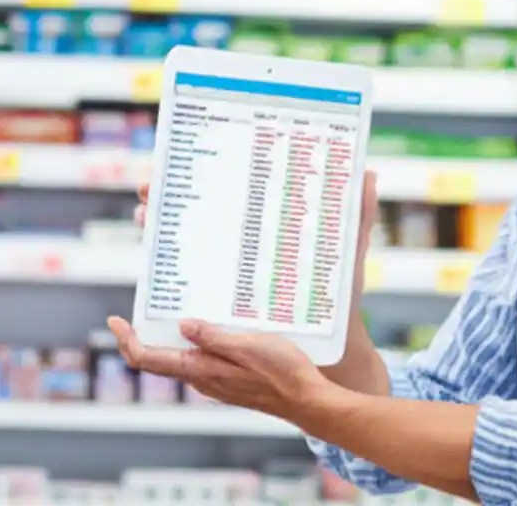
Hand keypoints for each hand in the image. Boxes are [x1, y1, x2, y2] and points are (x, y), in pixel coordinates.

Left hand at [107, 316, 330, 422]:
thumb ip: (212, 337)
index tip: (116, 320)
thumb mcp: (247, 345)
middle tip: (139, 311)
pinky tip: (204, 327)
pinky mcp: (227, 378)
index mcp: (200, 370)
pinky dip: (190, 343)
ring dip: (167, 338)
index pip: (149, 359)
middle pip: (158, 360)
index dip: (128, 340)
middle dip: (143, 336)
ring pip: (178, 359)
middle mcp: (202, 378)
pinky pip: (199, 360)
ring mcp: (214, 380)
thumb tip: (183, 325)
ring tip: (170, 311)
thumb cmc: (281, 372)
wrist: (306, 399)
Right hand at [134, 171, 379, 306]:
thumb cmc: (340, 302)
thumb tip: (369, 174)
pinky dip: (160, 287)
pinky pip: (180, 299)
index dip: (199, 178)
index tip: (179, 162)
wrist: (334, 355)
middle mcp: (236, 258)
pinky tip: (152, 277)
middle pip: (191, 221)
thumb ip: (357, 218)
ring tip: (147, 219)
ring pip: (178, 255)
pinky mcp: (217, 318)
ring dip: (157, 233)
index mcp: (262, 237)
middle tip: (151, 189)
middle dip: (165, 200)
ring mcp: (223, 286)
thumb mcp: (347, 256)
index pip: (224, 200)